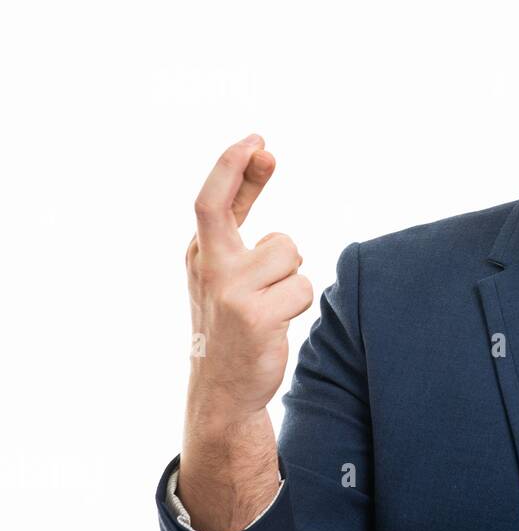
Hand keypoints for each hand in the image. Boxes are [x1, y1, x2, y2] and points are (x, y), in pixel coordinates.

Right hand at [186, 134, 313, 420]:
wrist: (225, 389)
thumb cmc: (236, 323)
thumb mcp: (230, 272)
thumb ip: (247, 223)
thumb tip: (263, 162)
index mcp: (202, 255)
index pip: (211, 201)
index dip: (233, 166)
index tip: (258, 141)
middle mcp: (209, 268)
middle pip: (218, 206)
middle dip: (238, 170)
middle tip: (263, 147)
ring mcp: (229, 291)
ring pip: (290, 253)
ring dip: (293, 276)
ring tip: (273, 304)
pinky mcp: (256, 315)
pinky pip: (303, 287)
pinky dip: (300, 301)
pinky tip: (278, 322)